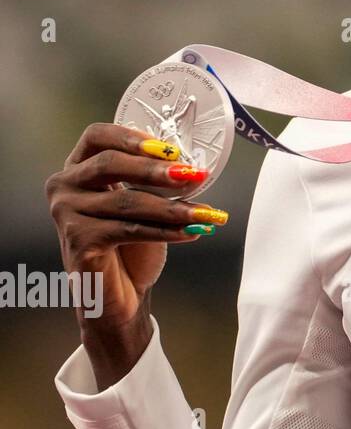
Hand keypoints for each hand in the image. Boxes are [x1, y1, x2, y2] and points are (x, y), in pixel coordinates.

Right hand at [45, 123, 228, 387]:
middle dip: (156, 169)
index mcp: (78, 168)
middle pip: (109, 164)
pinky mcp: (78, 241)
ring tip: (208, 214)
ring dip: (174, 208)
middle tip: (194, 176)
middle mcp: (64, 187)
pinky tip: (193, 232)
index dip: (132, 137)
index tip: (170, 148)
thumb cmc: (131, 242)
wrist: (118, 292)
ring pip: (127, 202)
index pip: (97, 136)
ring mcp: (66, 214)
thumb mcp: (143, 201)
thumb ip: (156, 180)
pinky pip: (130, 230)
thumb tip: (195, 169)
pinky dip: (167, 231)